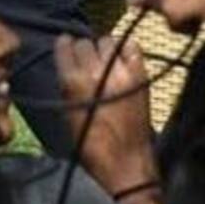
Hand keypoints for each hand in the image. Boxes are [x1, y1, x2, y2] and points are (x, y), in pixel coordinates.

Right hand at [55, 35, 157, 203]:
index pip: (65, 45)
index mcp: (73, 83)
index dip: (65, 44)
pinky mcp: (140, 74)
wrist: (126, 163)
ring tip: (106, 61)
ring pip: (107, 40)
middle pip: (85, 42)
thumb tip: (69, 62)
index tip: (67, 45)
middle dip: (84, 50)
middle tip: (88, 61)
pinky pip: (130, 46)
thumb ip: (68, 85)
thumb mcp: (69, 115)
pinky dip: (125, 50)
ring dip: (104, 49)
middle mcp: (95, 72)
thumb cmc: (92, 144)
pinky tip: (123, 60)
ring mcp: (120, 71)